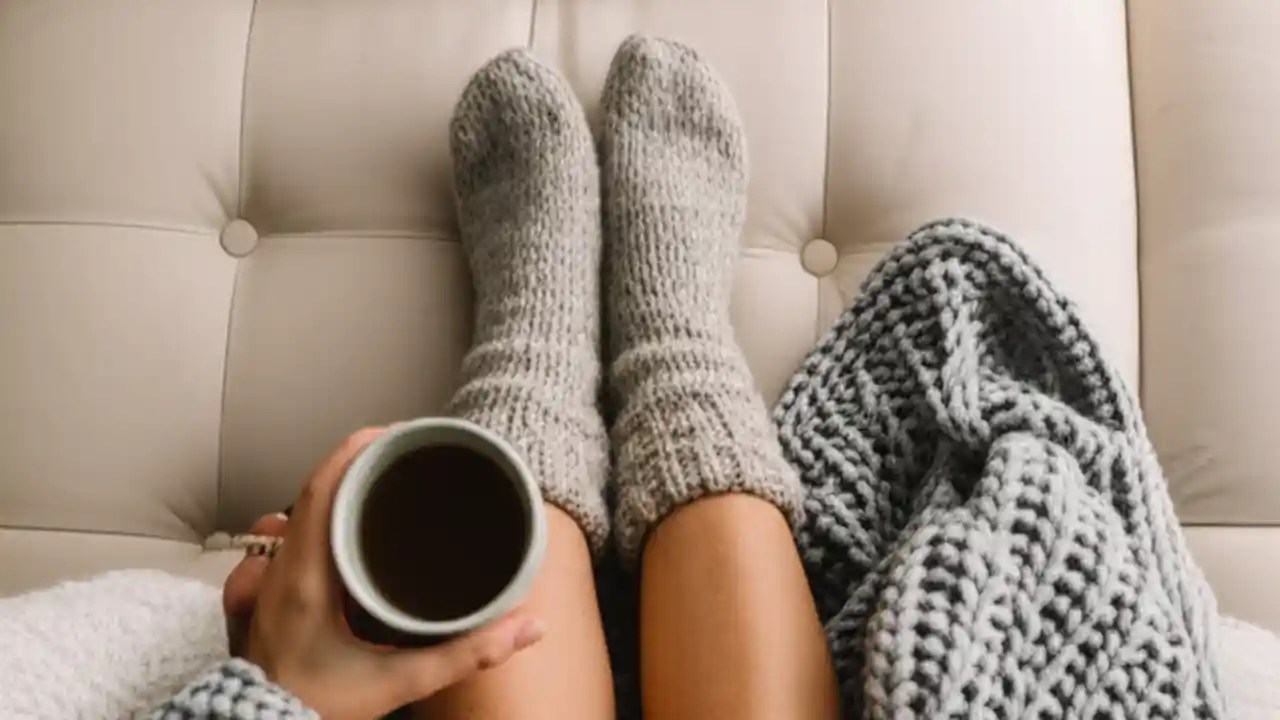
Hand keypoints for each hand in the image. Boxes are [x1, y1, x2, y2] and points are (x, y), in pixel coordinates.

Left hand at [223, 427, 544, 719]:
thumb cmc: (320, 708)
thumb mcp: (399, 681)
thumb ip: (464, 654)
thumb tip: (527, 626)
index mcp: (304, 578)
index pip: (320, 490)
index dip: (354, 451)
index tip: (393, 432)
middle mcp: (280, 570)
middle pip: (312, 491)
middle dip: (356, 461)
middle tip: (401, 450)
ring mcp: (268, 581)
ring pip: (297, 511)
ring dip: (337, 487)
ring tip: (379, 478)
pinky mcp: (270, 594)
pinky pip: (291, 535)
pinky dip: (320, 515)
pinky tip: (348, 524)